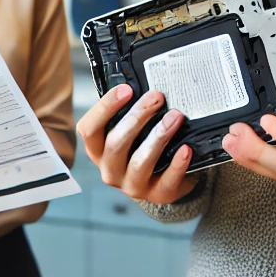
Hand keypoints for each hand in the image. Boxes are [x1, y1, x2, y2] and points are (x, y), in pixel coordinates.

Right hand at [76, 85, 196, 204]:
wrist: (162, 181)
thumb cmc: (141, 147)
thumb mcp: (129, 132)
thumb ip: (128, 112)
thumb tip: (142, 81)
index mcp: (98, 150)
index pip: (89, 129)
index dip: (105, 108)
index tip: (126, 88)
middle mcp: (110, 170)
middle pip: (116, 143)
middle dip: (137, 117)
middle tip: (157, 97)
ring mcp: (132, 186)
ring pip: (140, 162)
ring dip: (158, 136)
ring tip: (175, 116)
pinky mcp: (157, 195)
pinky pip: (166, 181)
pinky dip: (177, 164)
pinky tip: (187, 148)